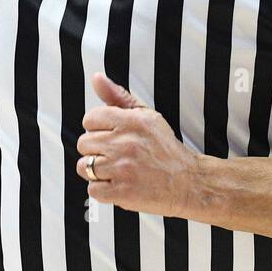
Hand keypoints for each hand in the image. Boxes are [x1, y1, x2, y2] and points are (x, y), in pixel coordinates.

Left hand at [76, 71, 200, 217]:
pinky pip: (93, 189)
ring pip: (84, 166)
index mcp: (131, 121)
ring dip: (96, 170)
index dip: (96, 128)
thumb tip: (97, 78)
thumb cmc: (166, 149)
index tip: (107, 135)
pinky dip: (101, 189)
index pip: (90, 119)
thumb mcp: (146, 116)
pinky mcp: (122, 192)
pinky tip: (116, 183)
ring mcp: (122, 168)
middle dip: (96, 149)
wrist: (188, 181)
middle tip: (113, 153)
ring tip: (114, 169)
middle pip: (84, 143)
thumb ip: (118, 96)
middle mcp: (125, 143)